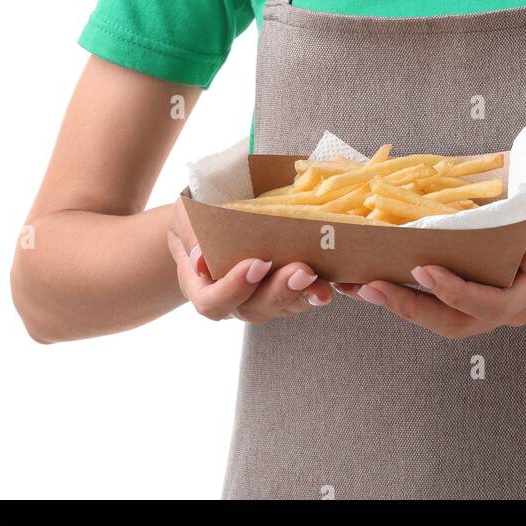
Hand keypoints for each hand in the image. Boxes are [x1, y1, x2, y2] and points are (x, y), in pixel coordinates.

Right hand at [166, 197, 333, 320]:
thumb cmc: (196, 219)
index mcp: (203, 286)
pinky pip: (305, 295)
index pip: (213, 302)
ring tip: (323, 281)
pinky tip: (339, 277)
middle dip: (280, 291)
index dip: (234, 289)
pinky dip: (322, 286)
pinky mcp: (290, 287)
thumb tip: (201, 257)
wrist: (212, 221)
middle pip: (255, 308)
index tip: (255, 264)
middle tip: (301, 272)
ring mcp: (264, 296)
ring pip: (285, 306)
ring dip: (306, 294)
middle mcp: (235, 299)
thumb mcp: (186, 217)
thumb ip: (191, 234)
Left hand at [332, 172, 525, 336]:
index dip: (456, 291)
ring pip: (449, 321)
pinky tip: (384, 278)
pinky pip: (449, 306)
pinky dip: (415, 297)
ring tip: (362, 287)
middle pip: (460, 323)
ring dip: (405, 307)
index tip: (422, 269)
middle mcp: (517, 305)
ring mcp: (503, 306)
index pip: (493, 301)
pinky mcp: (489, 296)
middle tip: (368, 286)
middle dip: (412, 309)